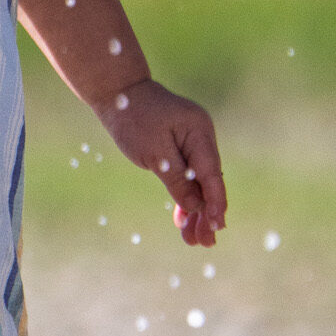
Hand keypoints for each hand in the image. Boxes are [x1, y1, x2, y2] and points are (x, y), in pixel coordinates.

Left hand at [94, 78, 226, 247]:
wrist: (117, 92)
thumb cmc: (133, 117)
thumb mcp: (154, 153)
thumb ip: (178, 180)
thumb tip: (197, 207)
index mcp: (199, 132)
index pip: (212, 174)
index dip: (216, 203)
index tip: (217, 227)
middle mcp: (201, 136)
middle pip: (208, 181)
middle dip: (206, 213)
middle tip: (203, 243)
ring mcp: (192, 141)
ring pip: (198, 181)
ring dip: (195, 209)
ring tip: (193, 240)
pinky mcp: (180, 146)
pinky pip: (186, 174)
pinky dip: (184, 195)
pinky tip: (182, 219)